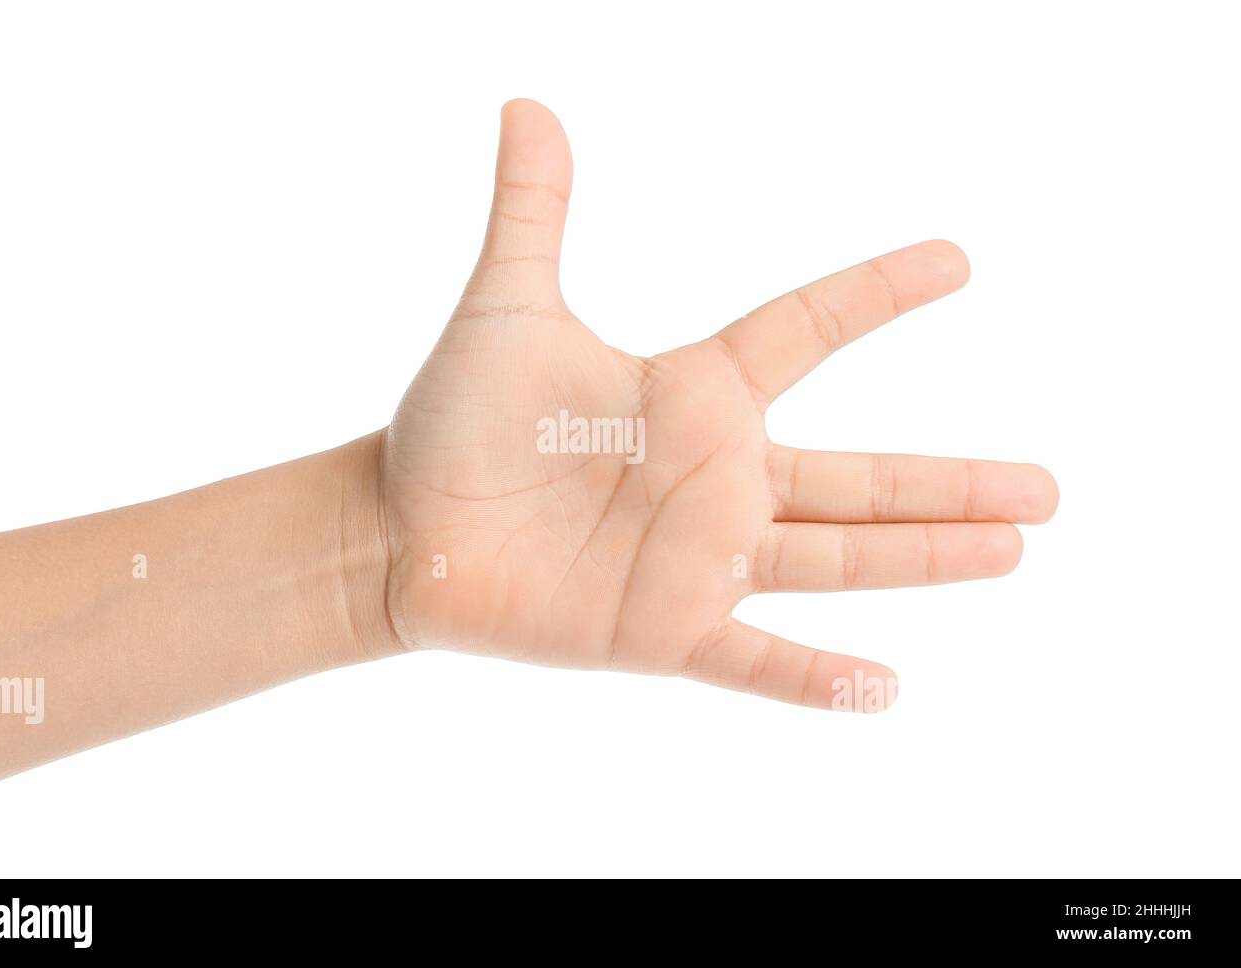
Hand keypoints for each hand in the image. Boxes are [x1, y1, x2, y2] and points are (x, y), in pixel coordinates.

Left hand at [377, 100, 1056, 710]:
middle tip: (1050, 490)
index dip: (878, 293)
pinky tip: (886, 688)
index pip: (806, 330)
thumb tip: (527, 104)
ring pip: (835, 559)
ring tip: (1012, 552)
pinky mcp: (662, 628)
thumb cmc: (456, 420)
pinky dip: (816, 679)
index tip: (955, 260)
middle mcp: (716, 479)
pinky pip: (755, 659)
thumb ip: (533, 210)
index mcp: (692, 394)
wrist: (403, 527)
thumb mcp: (506, 307)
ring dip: (925, 559)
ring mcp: (697, 559)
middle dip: (953, 482)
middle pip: (859, 477)